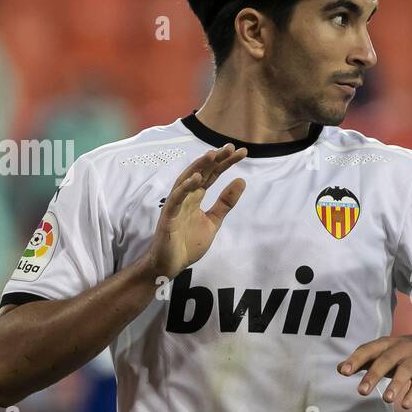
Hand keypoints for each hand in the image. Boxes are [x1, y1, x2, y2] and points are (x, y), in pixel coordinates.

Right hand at [144, 143, 247, 278]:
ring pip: (187, 180)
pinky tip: (196, 180)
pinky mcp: (169, 216)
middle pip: (201, 173)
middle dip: (215, 159)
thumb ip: (225, 203)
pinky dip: (185, 188)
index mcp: (196, 197)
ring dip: (198, 167)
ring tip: (212, 155)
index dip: (225, 163)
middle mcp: (186, 196)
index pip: (212, 175)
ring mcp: (176, 205)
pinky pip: (176, 199)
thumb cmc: (188, 242)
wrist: (171, 264)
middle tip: (230, 147)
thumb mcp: (213, 221)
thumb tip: (241, 180)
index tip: (241, 152)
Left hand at [337, 335, 411, 408]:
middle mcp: (401, 348)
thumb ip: (363, 361)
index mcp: (386, 343)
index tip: (344, 372)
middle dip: (373, 375)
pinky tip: (405, 405)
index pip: (368, 349)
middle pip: (386, 360)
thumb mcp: (383, 353)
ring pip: (404, 371)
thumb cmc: (402, 354)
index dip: (356, 360)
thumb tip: (339, 368)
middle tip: (361, 392)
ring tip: (386, 400)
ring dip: (395, 385)